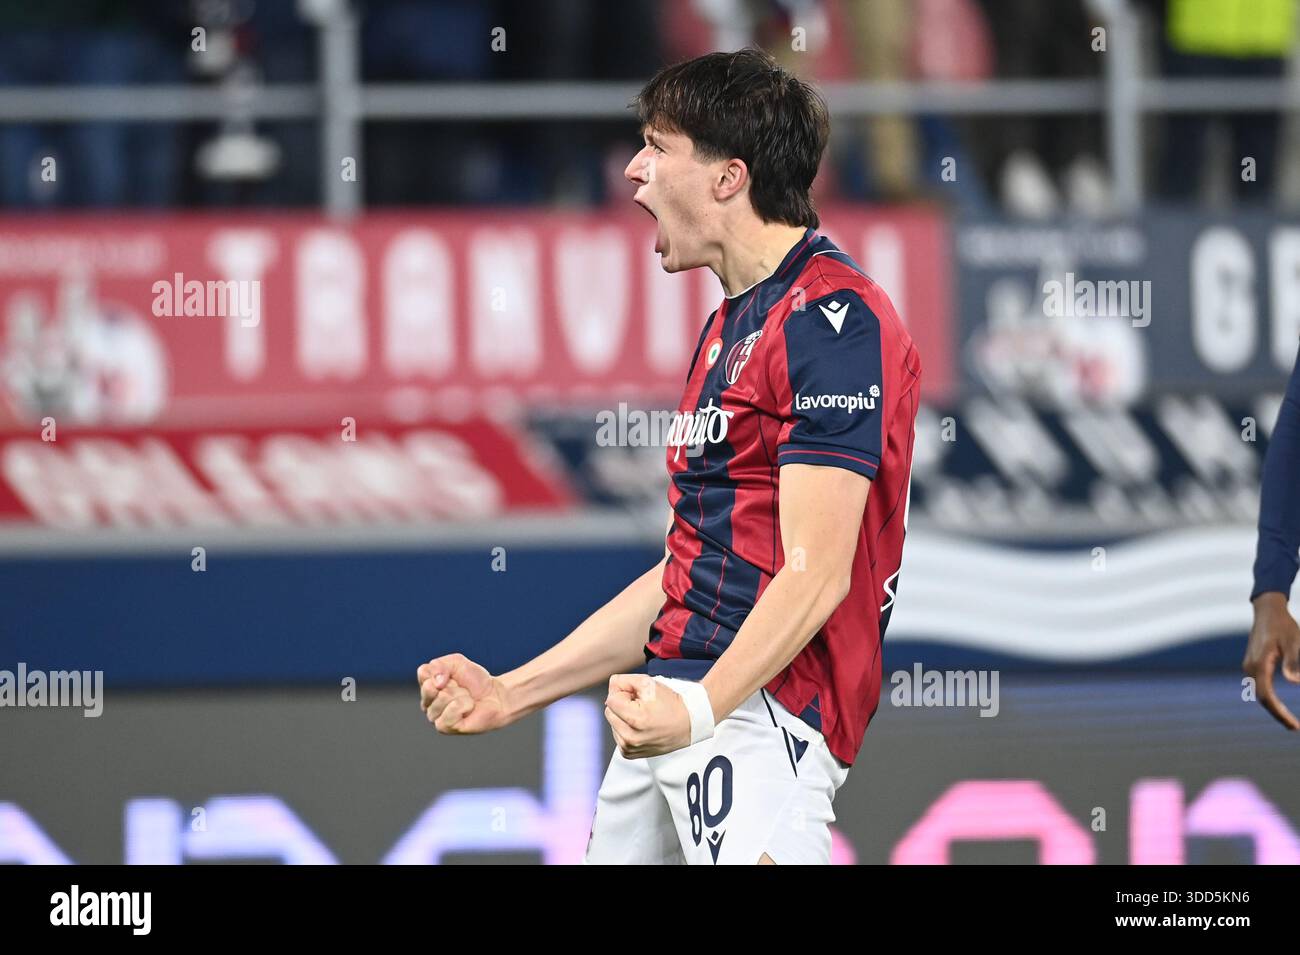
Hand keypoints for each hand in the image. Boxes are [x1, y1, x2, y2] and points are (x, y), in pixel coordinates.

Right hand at [418, 653, 512, 734]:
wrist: (495, 696)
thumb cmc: (475, 681)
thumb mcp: (456, 663)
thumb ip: (439, 665)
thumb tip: (435, 683)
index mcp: (427, 686)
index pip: (423, 672)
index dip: (443, 670)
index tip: (454, 676)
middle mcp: (427, 703)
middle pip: (431, 686)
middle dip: (452, 684)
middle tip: (461, 689)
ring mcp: (435, 717)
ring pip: (443, 698)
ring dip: (461, 695)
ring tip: (466, 699)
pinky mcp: (445, 727)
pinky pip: (452, 709)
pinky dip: (465, 705)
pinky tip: (468, 708)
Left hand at [604, 674, 691, 757]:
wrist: (687, 725)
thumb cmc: (670, 704)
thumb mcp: (649, 683)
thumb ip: (624, 680)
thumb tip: (611, 686)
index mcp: (636, 719)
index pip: (611, 699)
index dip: (623, 692)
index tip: (636, 695)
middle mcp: (631, 737)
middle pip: (609, 711)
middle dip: (622, 704)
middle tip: (640, 704)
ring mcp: (629, 748)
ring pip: (612, 722)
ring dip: (623, 716)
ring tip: (642, 715)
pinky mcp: (629, 753)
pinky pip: (617, 734)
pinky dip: (625, 728)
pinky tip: (639, 726)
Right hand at [1243, 593, 1299, 729]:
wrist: (1268, 610)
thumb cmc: (1283, 625)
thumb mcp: (1294, 642)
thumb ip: (1294, 662)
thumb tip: (1294, 683)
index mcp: (1259, 664)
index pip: (1267, 697)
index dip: (1280, 713)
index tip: (1295, 726)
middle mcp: (1250, 667)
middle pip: (1262, 699)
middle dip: (1278, 714)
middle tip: (1295, 727)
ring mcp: (1249, 666)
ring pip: (1259, 693)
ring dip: (1273, 708)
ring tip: (1289, 720)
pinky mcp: (1252, 664)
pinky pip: (1259, 686)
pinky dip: (1269, 698)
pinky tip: (1279, 704)